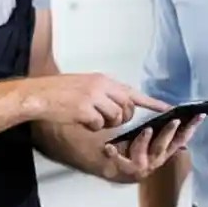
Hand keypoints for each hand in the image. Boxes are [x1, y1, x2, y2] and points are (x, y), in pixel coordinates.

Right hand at [24, 73, 169, 130]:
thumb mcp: (86, 86)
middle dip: (123, 118)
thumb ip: (104, 93)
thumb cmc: (60, 92)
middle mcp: (102, 86)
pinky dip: (91, 127)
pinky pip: (99, 125)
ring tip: (90, 118)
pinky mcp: (85, 108)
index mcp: (103, 80)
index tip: (168, 108)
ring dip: (106, 124)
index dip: (152, 102)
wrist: (39, 94)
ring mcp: (94, 96)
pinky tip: (80, 120)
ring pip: (115, 117)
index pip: (133, 91)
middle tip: (107, 120)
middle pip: (127, 107)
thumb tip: (120, 107)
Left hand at [100, 113, 204, 182]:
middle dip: (169, 133)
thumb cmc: (134, 149)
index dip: (190, 128)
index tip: (200, 115)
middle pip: (164, 146)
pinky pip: (119, 162)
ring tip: (146, 130)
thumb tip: (176, 115)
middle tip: (174, 120)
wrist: (113, 170)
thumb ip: (164, 131)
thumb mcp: (152, 141)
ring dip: (146, 141)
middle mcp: (155, 160)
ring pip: (144, 153)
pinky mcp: (124, 170)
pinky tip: (109, 147)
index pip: (180, 139)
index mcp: (164, 152)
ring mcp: (140, 166)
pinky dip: (115, 154)